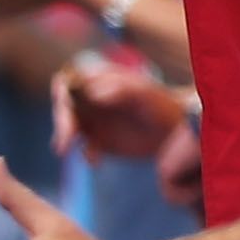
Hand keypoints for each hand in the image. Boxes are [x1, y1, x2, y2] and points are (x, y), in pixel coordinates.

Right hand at [51, 58, 190, 164]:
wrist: (177, 131)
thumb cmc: (164, 106)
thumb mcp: (147, 95)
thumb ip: (123, 90)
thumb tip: (94, 93)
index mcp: (102, 80)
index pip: (72, 79)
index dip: (64, 91)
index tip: (65, 104)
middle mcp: (92, 98)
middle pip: (66, 105)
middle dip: (62, 121)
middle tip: (65, 140)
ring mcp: (94, 119)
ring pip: (69, 126)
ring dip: (65, 137)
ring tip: (65, 149)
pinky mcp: (98, 139)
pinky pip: (83, 146)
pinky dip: (85, 153)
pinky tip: (95, 160)